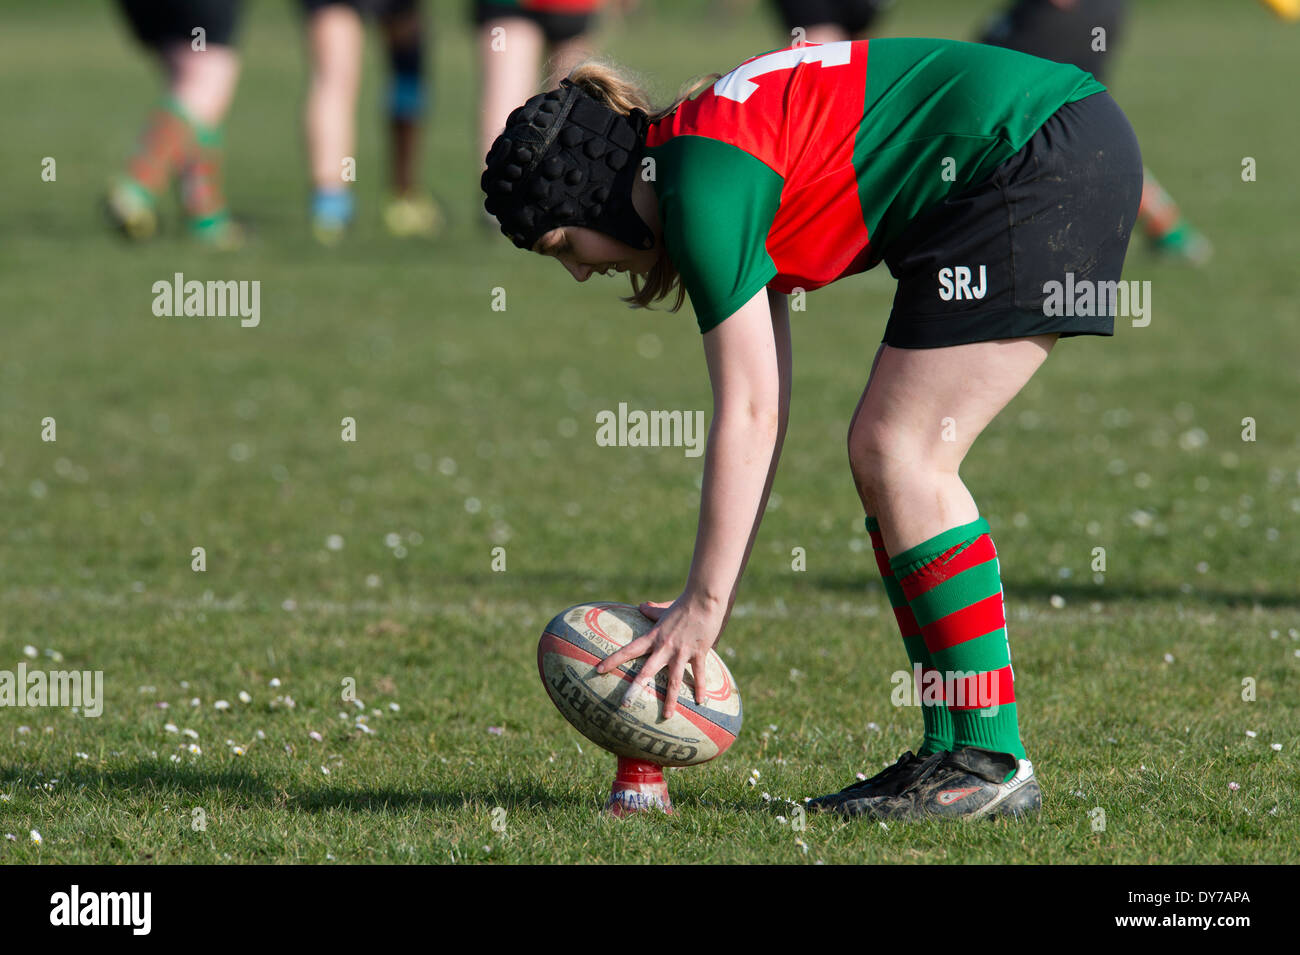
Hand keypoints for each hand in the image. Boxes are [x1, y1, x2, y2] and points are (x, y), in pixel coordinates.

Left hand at [595, 595, 724, 719]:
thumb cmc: (684, 603)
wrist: (704, 599)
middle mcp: (665, 647)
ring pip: (673, 681)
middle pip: (647, 672)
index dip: (613, 660)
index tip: (598, 670)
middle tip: (624, 705)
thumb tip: (640, 605)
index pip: (629, 650)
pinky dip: (699, 688)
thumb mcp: (664, 608)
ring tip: (666, 717)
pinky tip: (701, 702)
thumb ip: (652, 610)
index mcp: (654, 637)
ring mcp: (682, 652)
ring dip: (670, 700)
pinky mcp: (699, 653)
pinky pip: (698, 675)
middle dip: (635, 689)